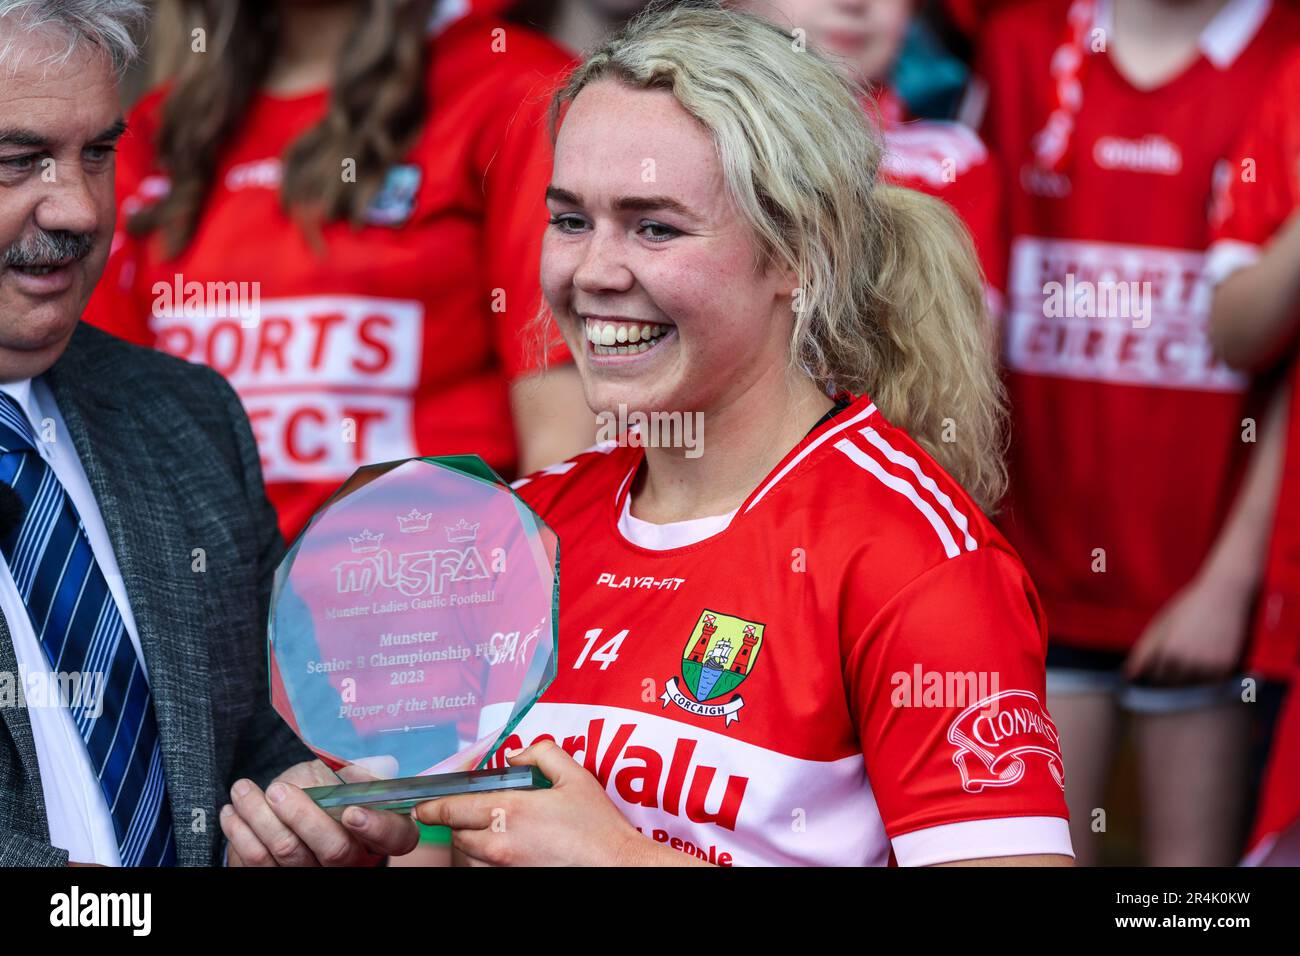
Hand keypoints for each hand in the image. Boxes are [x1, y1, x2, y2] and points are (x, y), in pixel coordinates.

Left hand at [220, 759, 419, 865]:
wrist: (292, 808)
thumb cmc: (324, 791)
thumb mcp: (342, 774)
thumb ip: (357, 771)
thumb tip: (377, 767)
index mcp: (380, 832)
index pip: (394, 837)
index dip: (376, 827)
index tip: (351, 810)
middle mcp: (354, 859)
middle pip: (334, 850)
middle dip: (302, 816)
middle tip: (278, 790)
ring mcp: (318, 873)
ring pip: (289, 854)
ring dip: (259, 819)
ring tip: (242, 790)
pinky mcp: (283, 877)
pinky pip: (259, 864)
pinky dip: (241, 835)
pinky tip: (233, 812)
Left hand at [414, 741, 644, 865]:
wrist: (616, 866)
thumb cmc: (597, 826)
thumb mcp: (574, 775)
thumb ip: (540, 753)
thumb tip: (514, 756)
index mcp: (510, 811)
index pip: (452, 809)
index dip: (433, 806)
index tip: (425, 804)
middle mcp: (500, 844)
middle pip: (456, 835)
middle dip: (456, 821)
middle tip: (467, 811)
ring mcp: (505, 868)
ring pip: (467, 856)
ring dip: (469, 842)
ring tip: (487, 831)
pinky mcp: (513, 881)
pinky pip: (485, 870)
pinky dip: (484, 859)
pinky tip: (505, 848)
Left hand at [1124, 574, 1250, 684]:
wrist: (1225, 595)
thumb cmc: (1187, 608)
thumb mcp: (1160, 625)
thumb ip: (1143, 651)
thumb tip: (1130, 676)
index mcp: (1168, 650)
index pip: (1154, 676)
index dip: (1155, 669)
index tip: (1161, 659)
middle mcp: (1188, 661)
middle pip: (1172, 683)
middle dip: (1170, 674)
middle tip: (1181, 652)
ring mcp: (1208, 666)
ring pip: (1191, 685)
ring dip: (1189, 677)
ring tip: (1195, 651)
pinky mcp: (1226, 667)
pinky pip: (1211, 684)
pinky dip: (1207, 676)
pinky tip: (1207, 655)